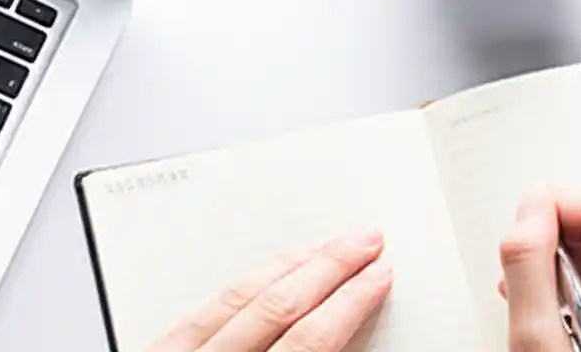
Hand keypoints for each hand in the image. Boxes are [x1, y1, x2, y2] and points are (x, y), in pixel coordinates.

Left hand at [151, 230, 392, 351]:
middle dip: (330, 267)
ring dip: (288, 266)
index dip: (352, 301)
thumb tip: (348, 331)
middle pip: (279, 305)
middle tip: (365, 240)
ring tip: (324, 245)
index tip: (379, 274)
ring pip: (238, 296)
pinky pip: (201, 309)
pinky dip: (240, 286)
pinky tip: (263, 273)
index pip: (312, 340)